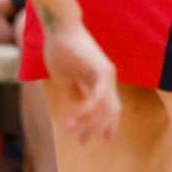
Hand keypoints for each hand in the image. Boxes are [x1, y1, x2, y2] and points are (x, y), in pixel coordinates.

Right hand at [39, 15, 118, 144]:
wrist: (60, 30)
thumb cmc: (61, 50)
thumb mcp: (65, 77)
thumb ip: (73, 91)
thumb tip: (76, 106)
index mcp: (98, 82)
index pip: (106, 109)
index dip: (101, 126)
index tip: (90, 141)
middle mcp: (106, 80)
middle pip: (111, 111)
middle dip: (98, 129)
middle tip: (84, 142)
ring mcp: (107, 75)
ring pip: (106, 107)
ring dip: (89, 122)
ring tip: (70, 130)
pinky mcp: (103, 70)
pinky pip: (99, 96)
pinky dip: (87, 110)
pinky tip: (74, 118)